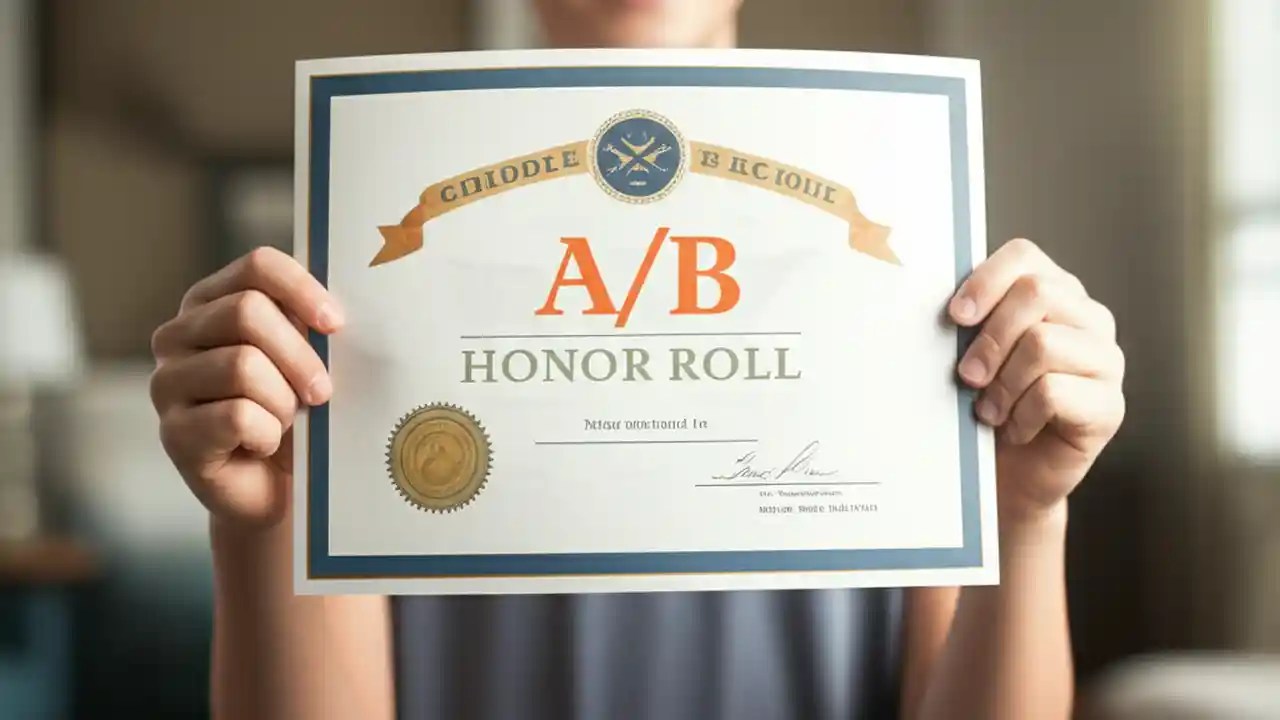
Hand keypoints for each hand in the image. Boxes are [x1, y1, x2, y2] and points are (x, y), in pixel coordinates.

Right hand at [149, 247, 342, 526]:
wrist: (277, 488)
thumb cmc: (296, 416)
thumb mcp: (307, 361)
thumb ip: (312, 326)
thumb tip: (343, 309)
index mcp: (212, 302)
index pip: (256, 267)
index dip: (301, 290)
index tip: (336, 324)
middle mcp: (177, 335)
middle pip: (248, 312)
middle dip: (300, 356)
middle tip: (322, 392)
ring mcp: (167, 383)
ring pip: (242, 365)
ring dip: (283, 401)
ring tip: (286, 422)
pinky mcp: (172, 432)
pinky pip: (235, 416)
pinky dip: (267, 434)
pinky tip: (263, 444)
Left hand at [949, 239, 1124, 525]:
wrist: (1007, 476)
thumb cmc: (988, 407)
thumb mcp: (973, 356)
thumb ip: (971, 323)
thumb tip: (945, 306)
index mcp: (1055, 294)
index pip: (1025, 257)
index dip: (986, 280)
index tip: (955, 316)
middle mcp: (1089, 319)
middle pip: (1037, 294)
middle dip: (990, 338)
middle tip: (967, 376)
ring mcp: (1106, 361)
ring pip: (1043, 343)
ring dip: (1003, 383)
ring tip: (990, 410)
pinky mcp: (1110, 405)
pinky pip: (1053, 392)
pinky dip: (1021, 415)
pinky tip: (1016, 429)